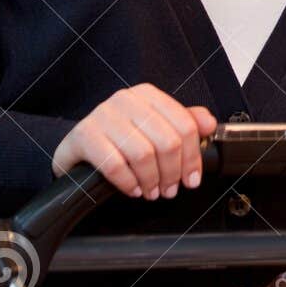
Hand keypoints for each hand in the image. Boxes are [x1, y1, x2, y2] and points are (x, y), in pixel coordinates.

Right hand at [51, 83, 218, 199]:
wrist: (76, 149)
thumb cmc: (118, 140)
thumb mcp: (152, 128)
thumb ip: (183, 123)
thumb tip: (209, 124)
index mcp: (147, 95)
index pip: (184, 124)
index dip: (193, 156)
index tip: (192, 178)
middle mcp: (126, 100)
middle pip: (167, 141)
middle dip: (173, 173)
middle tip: (170, 190)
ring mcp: (103, 116)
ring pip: (143, 155)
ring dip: (151, 181)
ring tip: (151, 191)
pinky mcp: (84, 136)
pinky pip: (114, 165)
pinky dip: (128, 183)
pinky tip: (132, 189)